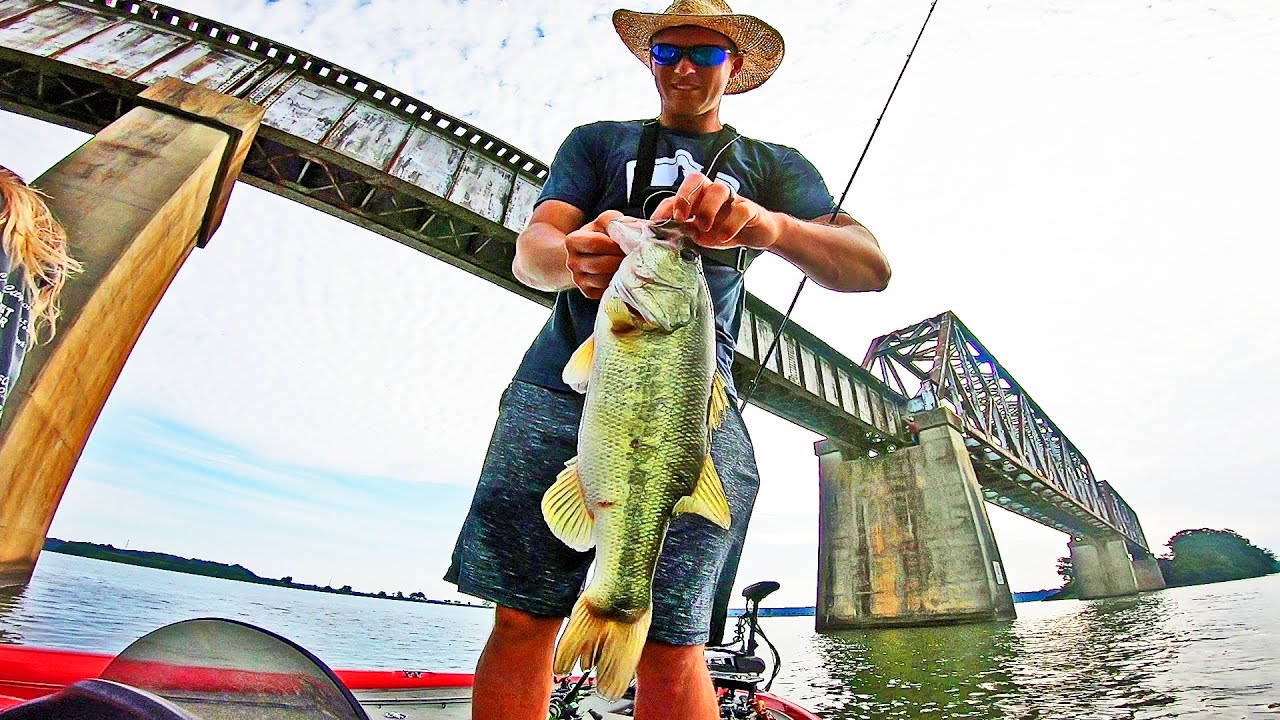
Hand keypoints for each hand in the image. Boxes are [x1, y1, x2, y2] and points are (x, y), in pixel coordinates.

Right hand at [565, 210, 624, 299]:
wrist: (590, 255)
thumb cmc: (601, 236)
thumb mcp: (604, 222)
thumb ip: (613, 221)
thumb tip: (628, 231)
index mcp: (572, 241)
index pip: (595, 243)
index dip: (614, 244)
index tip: (628, 243)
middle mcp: (571, 263)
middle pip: (600, 264)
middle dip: (621, 260)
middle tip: (635, 256)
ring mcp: (578, 280)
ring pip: (604, 280)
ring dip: (621, 273)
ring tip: (632, 265)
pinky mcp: (588, 292)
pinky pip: (606, 291)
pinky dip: (618, 284)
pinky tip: (625, 275)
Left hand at [650, 172, 781, 250]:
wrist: (756, 233)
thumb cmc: (724, 230)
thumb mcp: (700, 234)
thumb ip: (685, 231)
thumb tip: (665, 234)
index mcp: (698, 199)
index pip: (677, 195)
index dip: (664, 207)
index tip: (655, 223)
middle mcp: (713, 194)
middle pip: (697, 178)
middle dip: (685, 196)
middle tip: (681, 218)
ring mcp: (732, 199)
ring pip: (719, 188)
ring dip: (708, 209)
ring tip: (704, 229)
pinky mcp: (750, 209)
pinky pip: (741, 209)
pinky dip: (730, 224)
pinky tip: (724, 237)